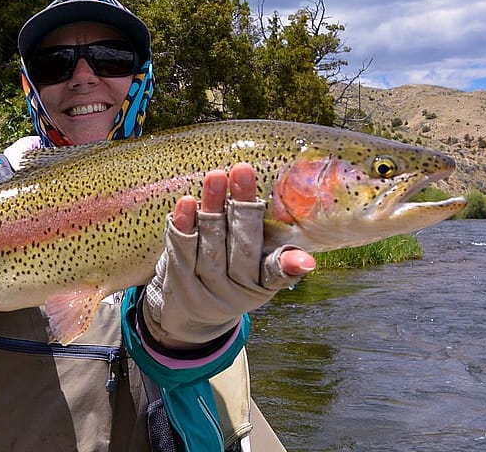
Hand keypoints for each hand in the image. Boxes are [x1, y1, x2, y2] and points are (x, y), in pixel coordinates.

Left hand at [141, 163, 315, 349]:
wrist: (190, 315)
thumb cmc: (230, 276)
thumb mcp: (255, 269)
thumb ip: (269, 244)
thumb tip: (294, 209)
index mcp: (262, 283)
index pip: (277, 273)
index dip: (290, 266)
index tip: (306, 261)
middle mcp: (236, 289)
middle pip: (242, 247)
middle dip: (243, 208)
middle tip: (243, 171)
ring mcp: (206, 287)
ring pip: (211, 244)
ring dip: (213, 207)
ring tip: (216, 176)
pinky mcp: (179, 281)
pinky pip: (181, 249)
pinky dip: (185, 224)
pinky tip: (187, 202)